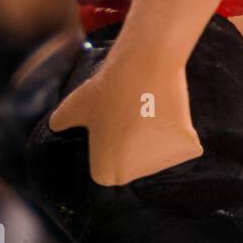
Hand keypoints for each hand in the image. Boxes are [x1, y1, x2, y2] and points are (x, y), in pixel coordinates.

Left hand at [48, 62, 202, 185]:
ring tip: (149, 111)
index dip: (111, 141)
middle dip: (135, 144)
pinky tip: (168, 113)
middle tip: (132, 114)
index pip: (109, 166)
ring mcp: (162, 163)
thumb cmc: (107, 88)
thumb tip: (56, 126)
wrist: (144, 66)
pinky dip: (180, 132)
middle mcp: (134, 175)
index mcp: (105, 173)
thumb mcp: (74, 106)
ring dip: (157, 138)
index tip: (114, 122)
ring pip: (160, 154)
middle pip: (136, 163)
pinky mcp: (186, 149)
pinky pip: (182, 145)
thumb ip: (62, 122)